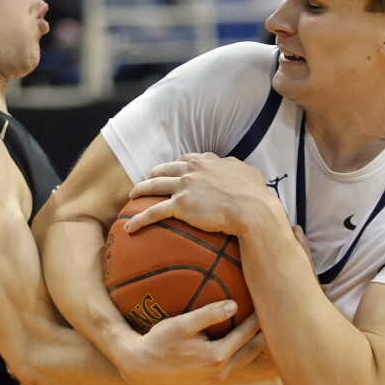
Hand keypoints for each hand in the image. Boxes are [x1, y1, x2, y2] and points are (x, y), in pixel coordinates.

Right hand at [114, 305, 267, 384]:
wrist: (140, 368)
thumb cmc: (158, 342)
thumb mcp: (181, 324)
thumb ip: (209, 314)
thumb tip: (235, 304)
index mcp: (216, 357)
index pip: (246, 334)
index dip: (258, 319)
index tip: (268, 304)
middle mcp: (220, 371)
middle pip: (252, 351)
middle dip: (265, 335)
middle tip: (279, 318)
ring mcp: (216, 380)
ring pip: (245, 361)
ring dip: (257, 346)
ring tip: (268, 331)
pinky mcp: (210, 382)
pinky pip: (234, 366)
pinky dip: (244, 354)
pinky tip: (246, 344)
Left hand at [125, 153, 276, 235]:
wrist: (252, 209)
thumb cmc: (255, 193)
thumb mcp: (248, 172)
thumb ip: (236, 168)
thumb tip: (236, 170)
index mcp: (207, 161)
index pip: (185, 158)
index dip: (176, 164)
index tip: (173, 170)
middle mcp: (192, 169)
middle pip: (164, 169)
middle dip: (154, 174)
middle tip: (147, 181)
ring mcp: (184, 186)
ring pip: (153, 185)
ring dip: (140, 190)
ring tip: (131, 197)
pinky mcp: (180, 206)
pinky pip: (153, 212)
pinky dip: (139, 219)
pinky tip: (130, 227)